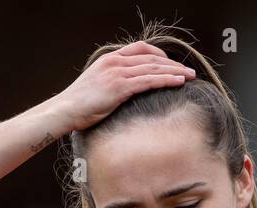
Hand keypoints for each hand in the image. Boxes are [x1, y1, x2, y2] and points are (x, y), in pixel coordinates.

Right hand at [47, 41, 196, 132]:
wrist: (66, 110)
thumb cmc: (80, 104)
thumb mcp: (98, 86)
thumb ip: (113, 82)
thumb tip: (127, 90)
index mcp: (110, 59)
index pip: (140, 49)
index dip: (159, 54)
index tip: (172, 63)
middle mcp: (115, 62)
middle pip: (151, 57)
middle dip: (173, 64)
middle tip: (189, 71)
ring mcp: (118, 73)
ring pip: (153, 67)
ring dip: (175, 71)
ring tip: (191, 76)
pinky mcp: (120, 87)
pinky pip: (149, 80)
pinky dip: (167, 80)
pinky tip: (179, 82)